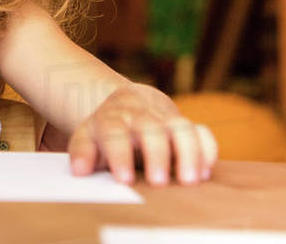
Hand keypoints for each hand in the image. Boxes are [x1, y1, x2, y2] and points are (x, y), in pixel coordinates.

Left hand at [67, 83, 217, 185]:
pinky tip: (207, 171)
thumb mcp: (87, 136)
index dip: (119, 154)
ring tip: (190, 181)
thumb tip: (79, 171)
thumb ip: (82, 152)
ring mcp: (166, 119)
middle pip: (151, 129)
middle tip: (159, 182)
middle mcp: (141, 116)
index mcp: (113, 118)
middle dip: (157, 154)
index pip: (114, 132)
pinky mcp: (186, 126)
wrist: (127, 103)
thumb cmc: (106, 130)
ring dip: (188, 153)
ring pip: (181, 128)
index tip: (123, 179)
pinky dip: (207, 149)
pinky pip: (202, 132)